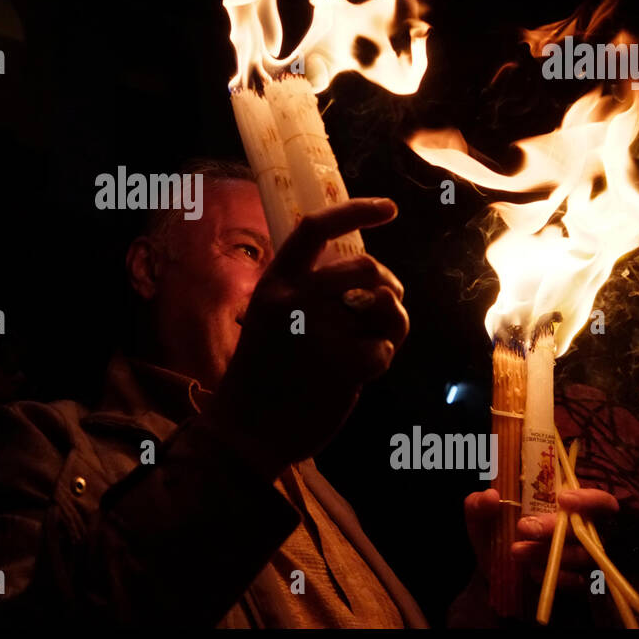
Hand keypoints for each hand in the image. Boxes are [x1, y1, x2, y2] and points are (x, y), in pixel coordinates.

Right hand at [202, 198, 408, 480]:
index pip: (315, 228)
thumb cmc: (266, 376)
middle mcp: (294, 299)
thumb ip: (315, 296)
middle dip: (388, 284)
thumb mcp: (274, 320)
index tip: (389, 208)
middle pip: (365, 266)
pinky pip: (384, 350)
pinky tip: (360, 375)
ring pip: (384, 306)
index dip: (356, 210)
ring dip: (393, 323)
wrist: (246, 430)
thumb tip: (380, 285)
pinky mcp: (340, 365)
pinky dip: (381, 361)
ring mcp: (318, 331)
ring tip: (376, 341)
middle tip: (385, 307)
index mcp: (274, 284)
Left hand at [464, 487, 619, 587]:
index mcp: (563, 506)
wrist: (493, 572)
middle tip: (524, 527)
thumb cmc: (495, 534)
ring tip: (516, 551)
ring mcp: (580, 557)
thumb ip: (478, 504)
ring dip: (546, 552)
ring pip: (581, 555)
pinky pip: (576, 581)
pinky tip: (531, 572)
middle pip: (585, 528)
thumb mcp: (480, 518)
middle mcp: (579, 530)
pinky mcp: (576, 581)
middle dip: (553, 526)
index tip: (564, 500)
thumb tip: (490, 496)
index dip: (589, 499)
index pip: (598, 501)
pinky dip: (554, 577)